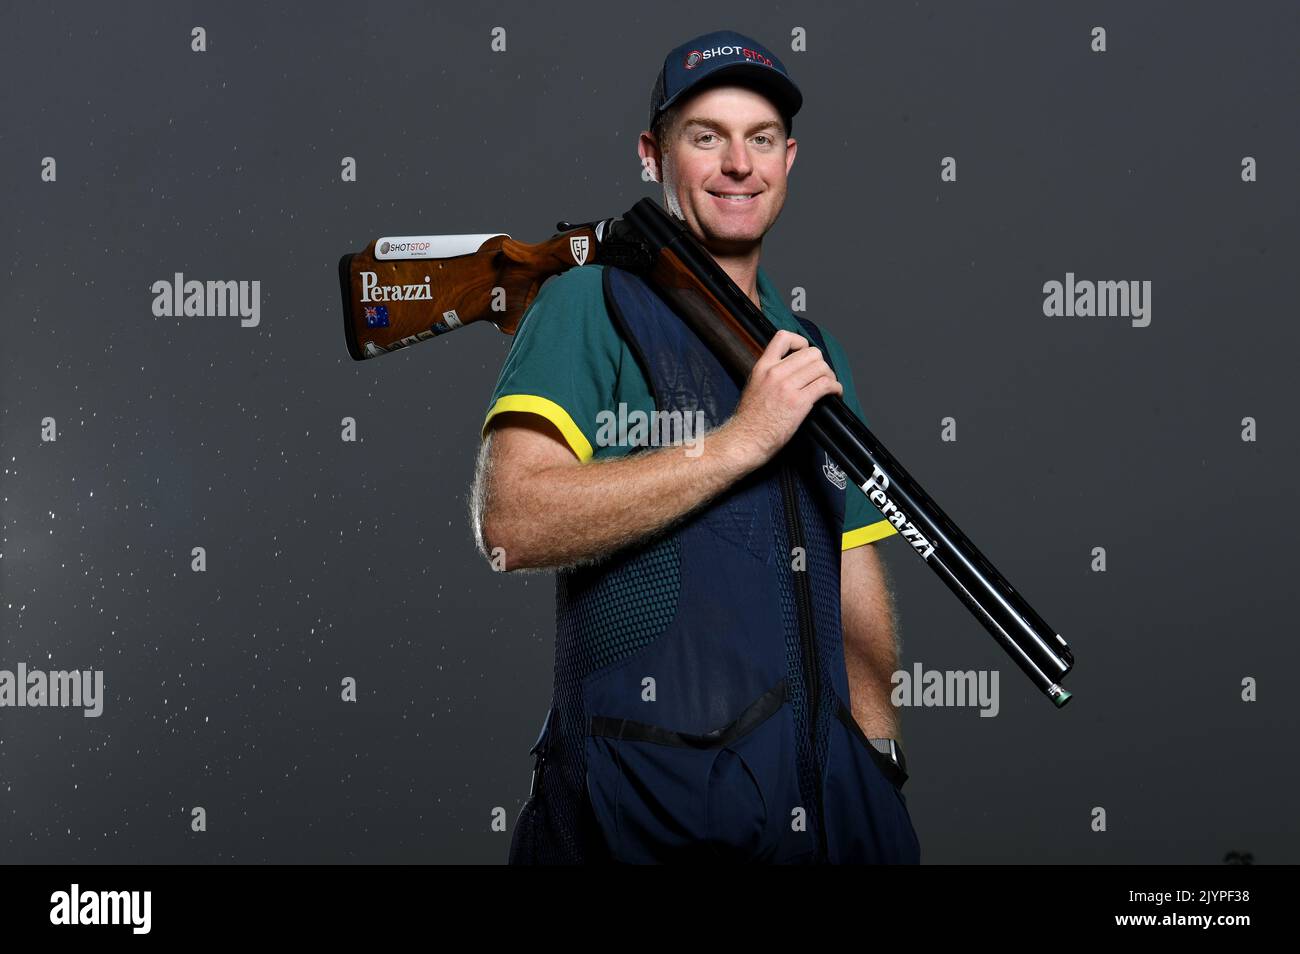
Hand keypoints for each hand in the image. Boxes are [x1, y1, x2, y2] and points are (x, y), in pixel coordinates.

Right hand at [721, 330, 842, 470]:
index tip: (805, 354)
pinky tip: (834, 394)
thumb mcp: (753, 386)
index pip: (783, 337)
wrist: (746, 440)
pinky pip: (825, 385)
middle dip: (821, 364)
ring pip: (821, 367)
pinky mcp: (798, 402)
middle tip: (820, 376)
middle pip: (811, 353)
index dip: (800, 342)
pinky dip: (835, 388)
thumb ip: (769, 375)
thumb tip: (789, 370)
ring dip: (830, 376)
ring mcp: (787, 387)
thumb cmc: (749, 420)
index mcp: (762, 367)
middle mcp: (775, 372)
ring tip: (829, 386)